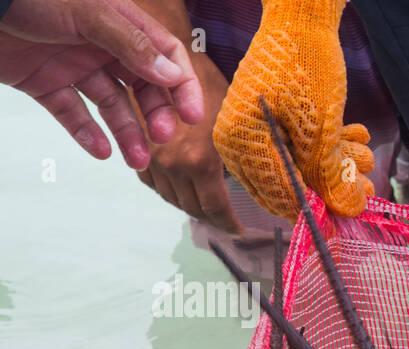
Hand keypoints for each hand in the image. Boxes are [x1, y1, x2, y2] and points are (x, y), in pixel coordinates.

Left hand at [0, 0, 202, 169]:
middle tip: (161, 137)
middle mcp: (101, 45)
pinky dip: (87, 134)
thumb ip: (131, 45)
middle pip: (142, 86)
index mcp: (119, 23)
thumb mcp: (86, 13)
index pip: (165, 56)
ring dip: (127, 134)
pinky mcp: (45, 83)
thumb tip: (172, 75)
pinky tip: (101, 151)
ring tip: (137, 160)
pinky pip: (72, 114)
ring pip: (111, 106)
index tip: (192, 116)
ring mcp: (73, 65)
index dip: (183, 86)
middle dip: (156, 114)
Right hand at [135, 51, 241, 233]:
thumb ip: (243, 155)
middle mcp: (170, 165)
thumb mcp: (235, 120)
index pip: (215, 209)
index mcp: (198, 161)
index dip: (228, 224)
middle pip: (191, 207)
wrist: (162, 53)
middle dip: (210, 217)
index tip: (239, 231)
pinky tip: (181, 187)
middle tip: (225, 220)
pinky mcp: (135, 147)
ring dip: (188, 205)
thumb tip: (269, 182)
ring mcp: (149, 157)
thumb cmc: (206, 81)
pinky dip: (167, 189)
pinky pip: (151, 181)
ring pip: (169, 196)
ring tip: (206, 206)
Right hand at [212, 0, 373, 220]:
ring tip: (364, 154)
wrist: (300, 14)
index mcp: (240, 146)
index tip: (349, 218)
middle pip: (292, 185)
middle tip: (368, 186)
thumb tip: (348, 212)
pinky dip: (330, 145)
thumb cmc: (306, 67)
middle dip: (333, 185)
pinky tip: (356, 136)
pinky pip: (302, 146)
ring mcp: (254, 129)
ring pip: (303, 166)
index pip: (279, 198)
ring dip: (339, 163)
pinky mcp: (273, 118)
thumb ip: (332, 176)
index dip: (318, 212)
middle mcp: (239, 142)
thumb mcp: (324, 129)